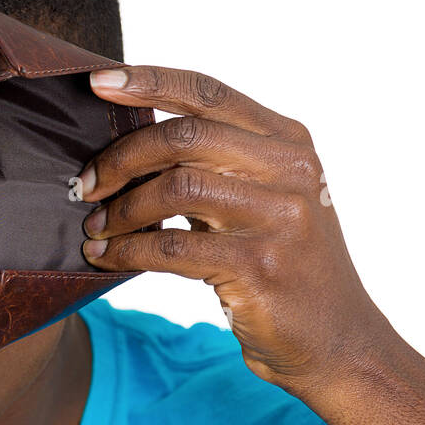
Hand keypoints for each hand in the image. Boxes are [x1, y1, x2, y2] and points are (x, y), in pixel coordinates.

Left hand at [78, 66, 392, 396]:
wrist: (336, 342)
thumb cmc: (285, 269)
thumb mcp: (266, 202)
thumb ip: (218, 168)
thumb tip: (131, 147)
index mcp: (289, 143)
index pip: (210, 94)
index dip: (149, 82)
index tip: (97, 82)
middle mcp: (292, 171)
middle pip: (186, 136)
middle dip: (123, 157)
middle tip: (87, 183)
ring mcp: (280, 217)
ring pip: (176, 188)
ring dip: (122, 209)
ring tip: (96, 226)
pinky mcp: (259, 266)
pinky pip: (173, 247)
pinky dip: (127, 250)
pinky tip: (105, 256)